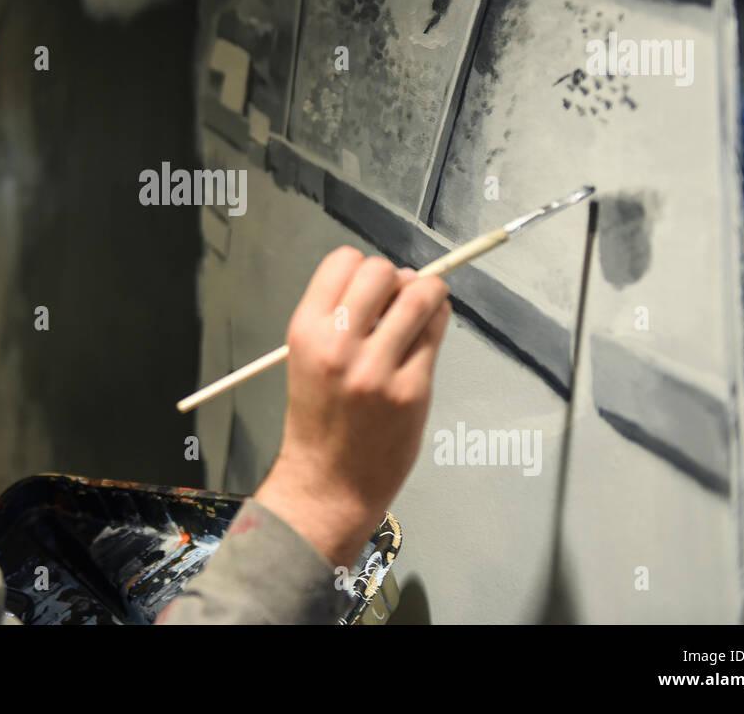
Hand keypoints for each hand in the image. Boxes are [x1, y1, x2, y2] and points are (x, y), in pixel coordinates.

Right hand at [254, 247, 450, 566]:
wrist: (327, 482)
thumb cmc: (319, 418)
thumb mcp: (307, 358)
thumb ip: (338, 318)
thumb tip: (391, 280)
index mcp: (306, 332)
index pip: (342, 261)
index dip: (362, 269)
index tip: (370, 291)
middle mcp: (338, 345)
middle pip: (381, 271)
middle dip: (395, 279)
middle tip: (396, 303)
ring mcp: (376, 368)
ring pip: (419, 295)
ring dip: (426, 293)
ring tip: (419, 311)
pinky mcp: (411, 389)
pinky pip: (436, 331)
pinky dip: (438, 322)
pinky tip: (427, 335)